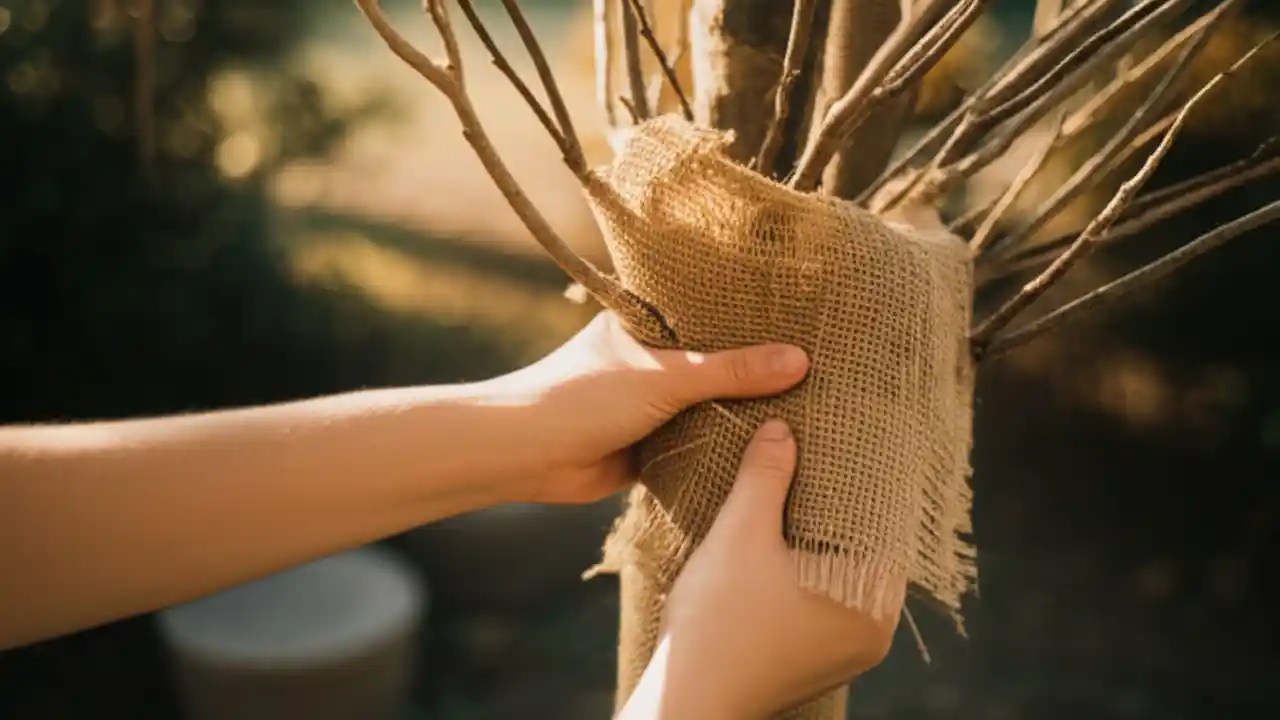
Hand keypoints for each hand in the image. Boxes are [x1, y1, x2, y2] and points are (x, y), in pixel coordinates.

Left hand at [493, 312, 808, 504]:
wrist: (528, 455)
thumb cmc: (583, 396)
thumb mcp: (664, 376)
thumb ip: (730, 370)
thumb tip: (799, 360)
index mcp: (647, 323)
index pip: (713, 312)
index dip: (755, 317)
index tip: (808, 317)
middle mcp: (651, 361)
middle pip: (717, 364)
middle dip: (758, 371)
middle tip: (825, 366)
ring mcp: (652, 405)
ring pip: (711, 406)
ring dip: (744, 413)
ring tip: (815, 405)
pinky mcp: (652, 446)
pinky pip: (699, 444)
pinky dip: (726, 449)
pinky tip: (772, 448)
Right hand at [620, 419, 900, 718]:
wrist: (684, 701)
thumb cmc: (717, 624)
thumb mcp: (740, 534)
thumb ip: (765, 476)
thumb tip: (781, 428)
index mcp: (873, 608)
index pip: (887, 528)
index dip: (863, 485)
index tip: (846, 445)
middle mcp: (872, 635)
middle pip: (863, 551)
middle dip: (835, 509)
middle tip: (815, 458)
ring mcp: (843, 652)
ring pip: (839, 575)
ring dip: (816, 539)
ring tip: (791, 492)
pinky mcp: (812, 660)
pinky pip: (821, 600)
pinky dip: (804, 569)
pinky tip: (777, 543)